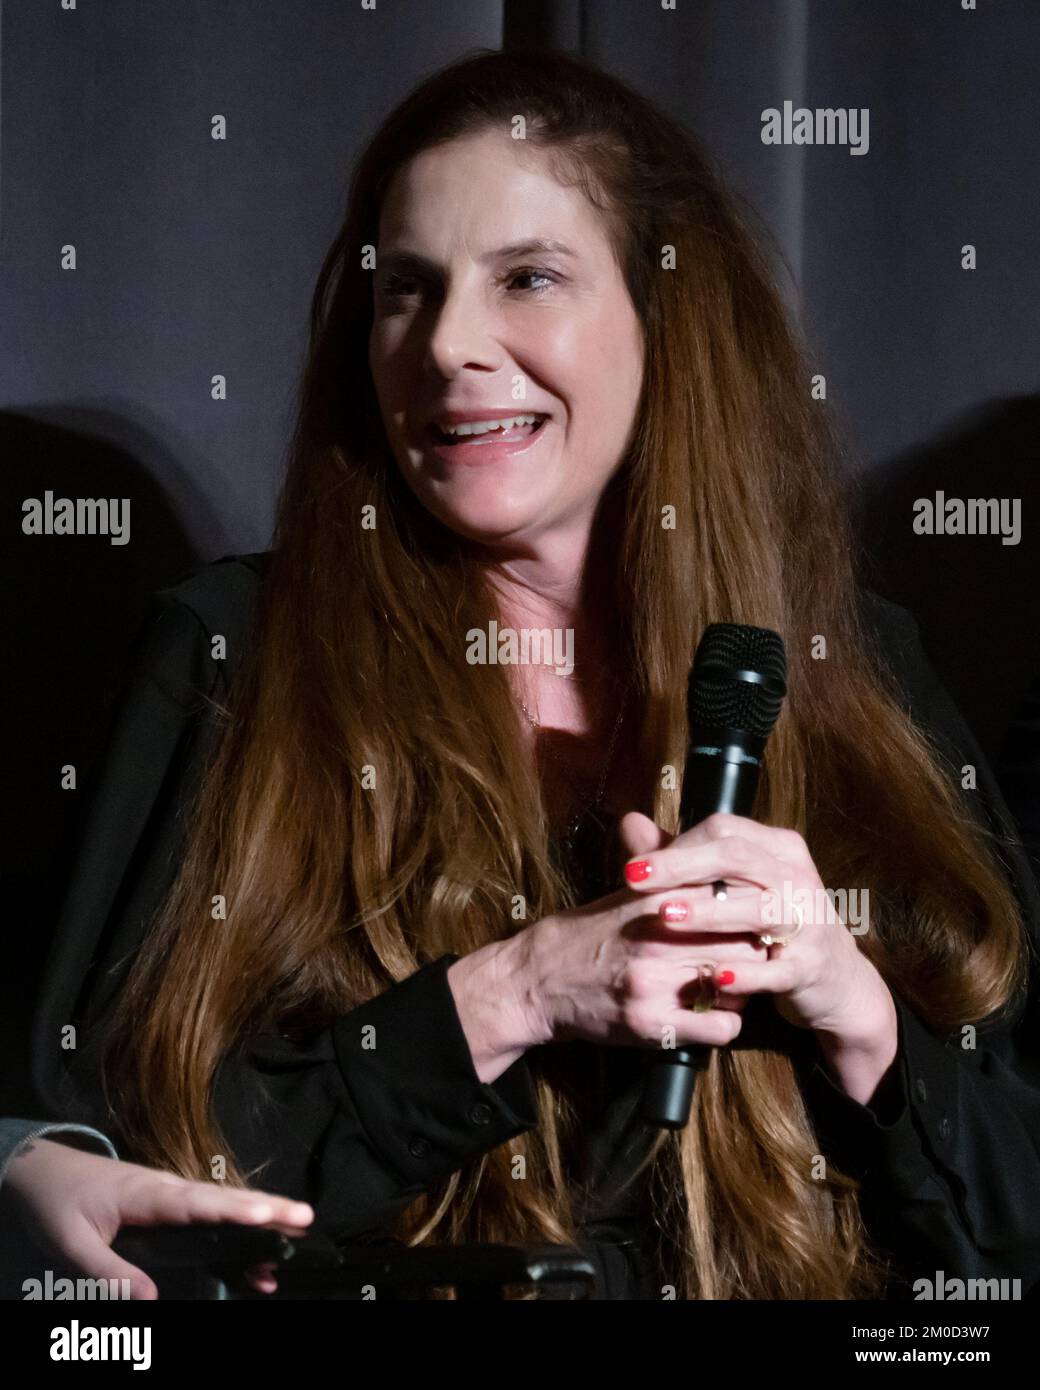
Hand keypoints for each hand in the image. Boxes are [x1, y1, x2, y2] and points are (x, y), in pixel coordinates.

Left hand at [5, 1138, 313, 1299]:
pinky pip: (210, 1218)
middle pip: (226, 1199)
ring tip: (292, 1246)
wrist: (44, 1171)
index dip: (237, 1209)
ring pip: (224, 1208)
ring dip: (259, 1223)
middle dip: (268, 1207)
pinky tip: (252, 1261)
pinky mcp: (171, 1207)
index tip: (270, 1213)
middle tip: (306, 1219)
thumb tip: (149, 1299)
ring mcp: (173, 1197)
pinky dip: (237, 1232)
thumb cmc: (58, 1202)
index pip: (200, 1203)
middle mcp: (169, 1190)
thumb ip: (108, 1271)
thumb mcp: (70, 1242)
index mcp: (149, 1194)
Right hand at [509, 812, 764, 1053]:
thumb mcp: (630, 892)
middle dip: (756, 949)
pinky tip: (716, 1013)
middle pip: (745, 941)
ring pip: (739, 985)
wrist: (540, 978)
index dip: (755, 909)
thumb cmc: (593, 932)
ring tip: (731, 983)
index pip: (735, 897)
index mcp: (659, 897)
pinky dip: (728, 1022)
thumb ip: (676, 870)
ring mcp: (654, 981)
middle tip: (752, 955)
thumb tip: (723, 848)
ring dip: (744, 987)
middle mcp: (659, 937)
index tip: (758, 918)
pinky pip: (720, 1027)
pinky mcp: (650, 1023)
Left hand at [617, 811, 896, 1065]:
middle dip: (682, 866)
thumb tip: (630, 823)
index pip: (724, 831)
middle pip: (737, 857)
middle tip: (635, 879)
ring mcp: (809, 920)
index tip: (634, 867)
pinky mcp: (813, 966)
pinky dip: (748, 973)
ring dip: (711, 912)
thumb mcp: (732, 888)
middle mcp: (796, 876)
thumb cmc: (769, 927)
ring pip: (760, 908)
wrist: (834, 980)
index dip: (676, 846)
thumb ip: (681, 858)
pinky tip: (716, 975)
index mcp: (777, 849)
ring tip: (667, 916)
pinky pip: (778, 968)